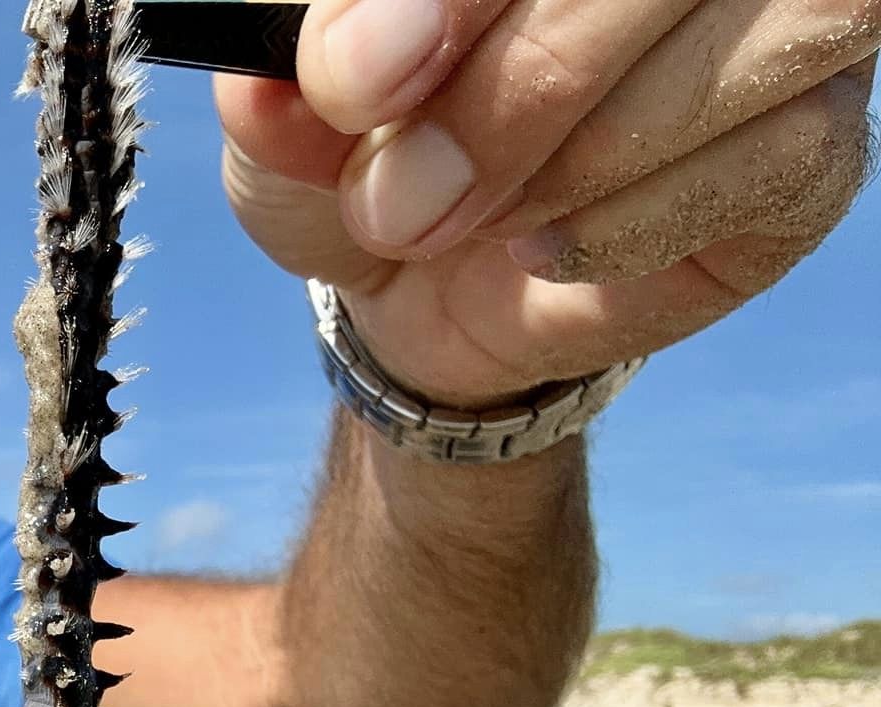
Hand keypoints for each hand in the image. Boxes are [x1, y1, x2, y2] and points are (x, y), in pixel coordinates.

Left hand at [215, 0, 878, 404]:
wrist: (411, 283)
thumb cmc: (365, 147)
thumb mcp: (295, 118)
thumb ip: (293, 77)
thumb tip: (308, 72)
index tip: (352, 80)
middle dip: (518, 86)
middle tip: (396, 197)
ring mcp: (779, 25)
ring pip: (751, 43)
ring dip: (577, 159)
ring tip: (459, 225)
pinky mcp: (811, 148)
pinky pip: (777, 156)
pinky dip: (628, 222)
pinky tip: (543, 248)